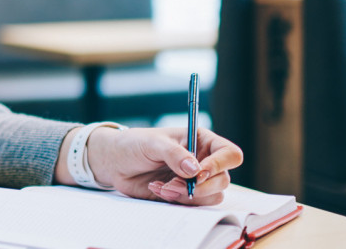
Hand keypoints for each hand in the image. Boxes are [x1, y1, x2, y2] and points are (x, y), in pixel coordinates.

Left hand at [63, 126, 242, 205]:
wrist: (115, 162)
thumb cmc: (134, 144)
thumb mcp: (152, 143)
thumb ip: (174, 154)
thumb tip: (195, 170)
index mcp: (201, 141)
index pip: (229, 154)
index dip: (220, 164)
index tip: (199, 173)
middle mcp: (203, 161)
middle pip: (223, 180)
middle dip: (199, 186)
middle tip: (173, 183)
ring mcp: (195, 180)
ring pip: (211, 196)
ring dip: (186, 195)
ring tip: (161, 186)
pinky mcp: (184, 195)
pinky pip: (192, 205)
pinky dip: (175, 200)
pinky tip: (157, 189)